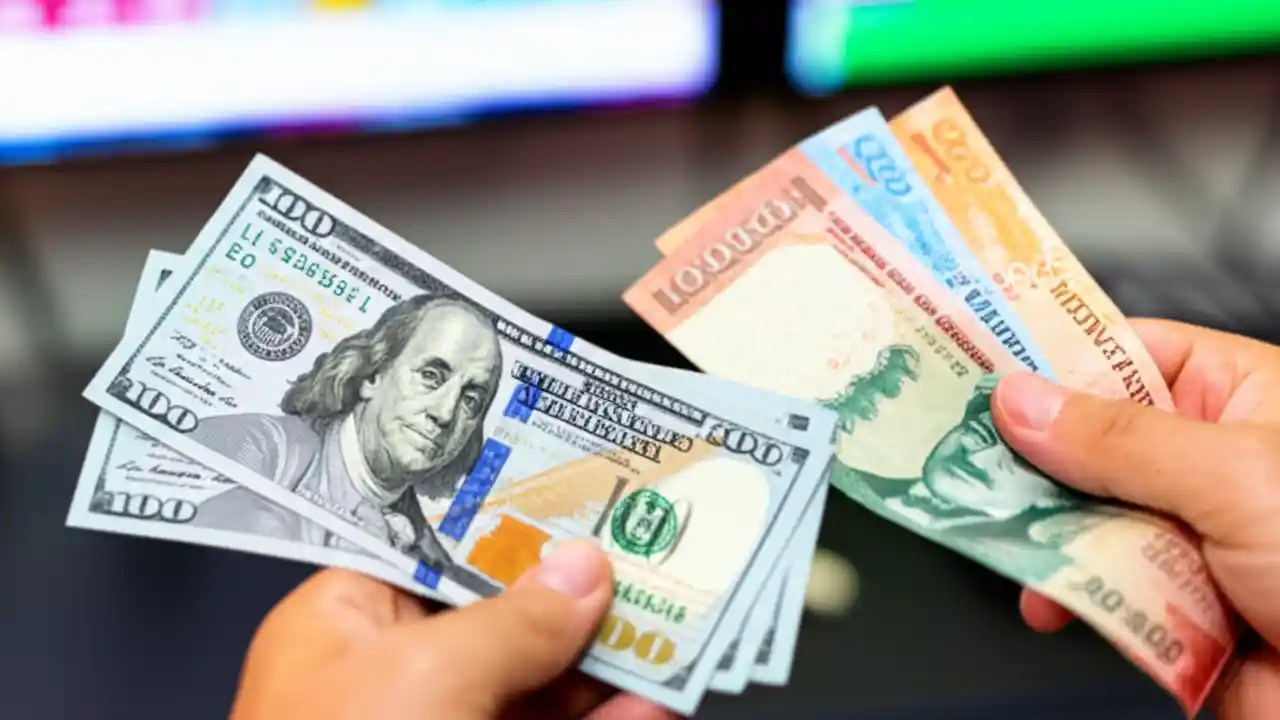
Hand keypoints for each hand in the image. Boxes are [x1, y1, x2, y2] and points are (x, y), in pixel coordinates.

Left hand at [230, 540, 677, 719]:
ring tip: (673, 632)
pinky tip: (651, 705)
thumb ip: (514, 620)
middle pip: (499, 618)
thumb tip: (582, 569)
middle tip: (650, 566)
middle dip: (577, 598)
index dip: (514, 528)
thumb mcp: (427, 678)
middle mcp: (389, 680)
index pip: (435, 553)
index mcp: (343, 627)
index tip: (587, 507)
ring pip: (535, 688)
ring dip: (606, 664)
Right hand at [992, 318, 1279, 719]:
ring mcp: (1188, 532)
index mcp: (1239, 398)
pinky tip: (1049, 597)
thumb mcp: (1234, 477)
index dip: (1048, 359)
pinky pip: (1093, 579)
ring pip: (1080, 512)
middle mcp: (1208, 459)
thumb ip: (1118, 440)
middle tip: (964, 457)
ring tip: (1008, 538)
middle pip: (1087, 437)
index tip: (975, 367)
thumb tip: (1022, 400)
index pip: (1122, 352)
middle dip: (1032, 457)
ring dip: (1044, 531)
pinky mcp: (1170, 601)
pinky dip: (1065, 589)